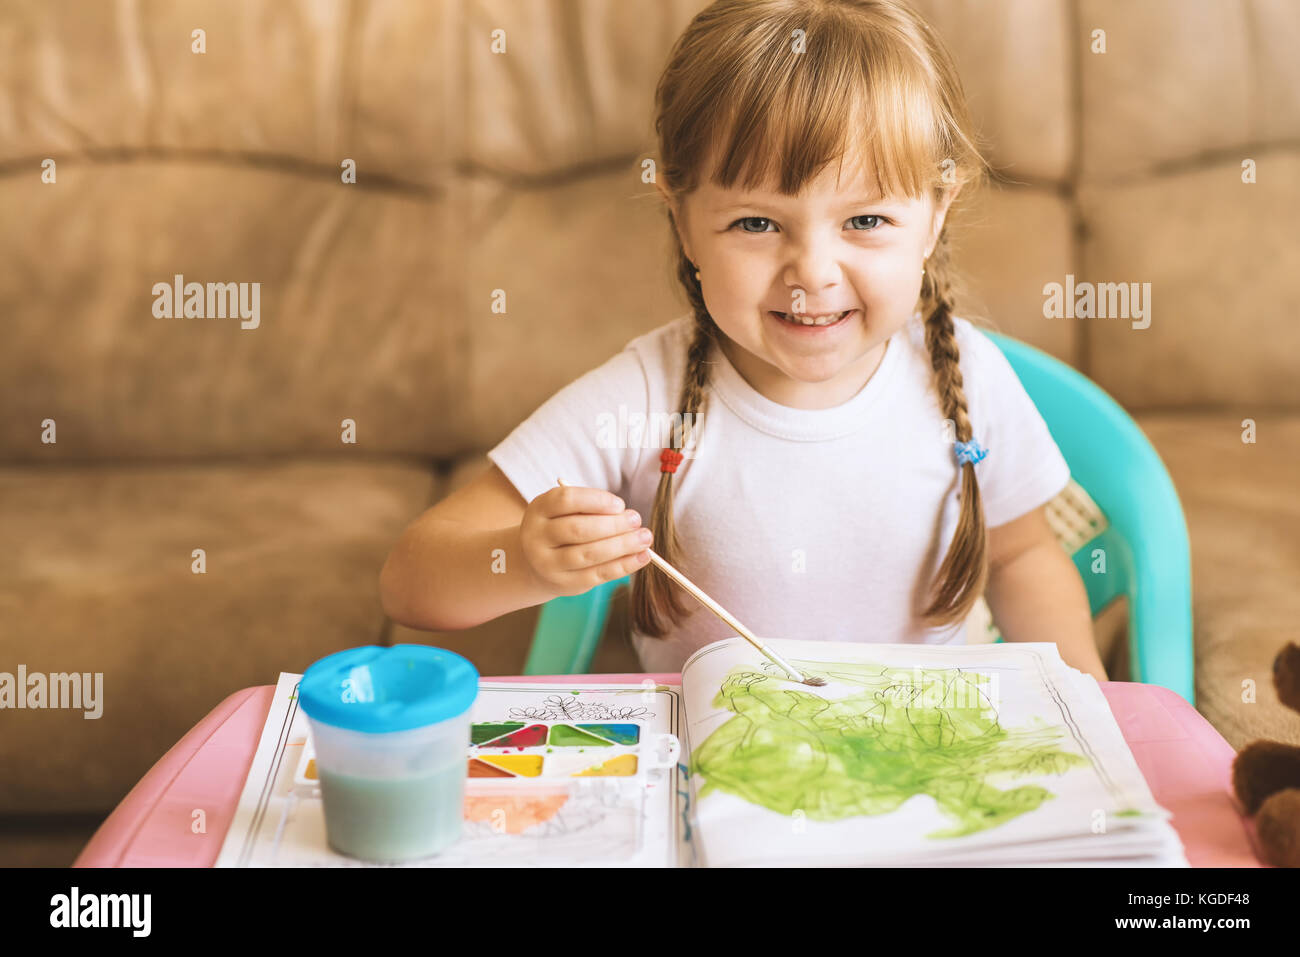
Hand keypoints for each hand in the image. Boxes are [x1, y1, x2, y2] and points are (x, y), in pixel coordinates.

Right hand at [519, 484, 652, 595]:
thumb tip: (627, 516)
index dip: (597, 500)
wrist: (537, 563)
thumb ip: (590, 509)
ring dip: (622, 545)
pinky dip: (623, 566)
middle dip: (613, 525)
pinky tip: (642, 557)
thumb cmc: (561, 527)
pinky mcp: (564, 584)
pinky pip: (597, 575)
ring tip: (645, 537)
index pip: (566, 500)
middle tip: (636, 520)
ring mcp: (548, 564)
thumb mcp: (565, 511)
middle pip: (578, 530)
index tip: (620, 504)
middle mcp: (537, 537)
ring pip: (589, 554)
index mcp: (539, 509)